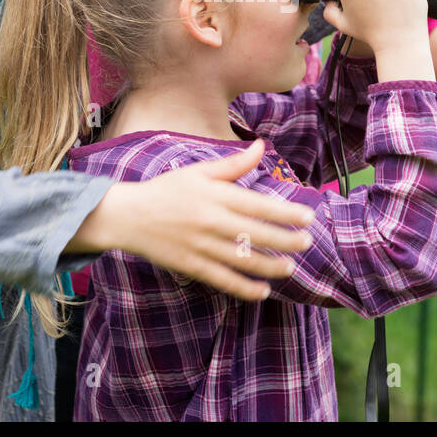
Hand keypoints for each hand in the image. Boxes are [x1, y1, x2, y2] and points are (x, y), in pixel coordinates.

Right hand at [86, 139, 315, 299]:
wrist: (127, 216)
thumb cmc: (166, 190)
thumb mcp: (199, 171)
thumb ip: (233, 164)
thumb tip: (262, 146)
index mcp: (216, 196)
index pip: (259, 205)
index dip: (286, 212)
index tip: (309, 217)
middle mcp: (211, 221)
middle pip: (256, 234)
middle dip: (286, 240)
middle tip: (307, 243)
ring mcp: (201, 246)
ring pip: (243, 260)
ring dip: (271, 266)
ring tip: (290, 268)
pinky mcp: (192, 266)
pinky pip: (223, 280)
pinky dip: (244, 288)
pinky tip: (262, 291)